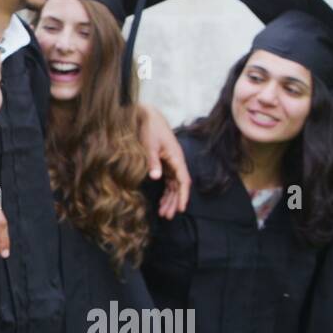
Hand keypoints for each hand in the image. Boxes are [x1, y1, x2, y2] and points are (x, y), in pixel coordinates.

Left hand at [138, 104, 190, 219]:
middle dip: (175, 202)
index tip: (181, 209)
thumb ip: (152, 161)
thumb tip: (155, 177)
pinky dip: (166, 192)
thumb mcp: (149, 144)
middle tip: (167, 216)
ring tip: (164, 213)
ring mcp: (171, 163)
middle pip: (179, 186)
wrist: (149, 116)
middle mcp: (177, 162)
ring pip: (174, 185)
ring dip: (170, 199)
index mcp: (176, 158)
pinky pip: (169, 181)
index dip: (182, 196)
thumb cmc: (150, 128)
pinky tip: (161, 202)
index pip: (183, 181)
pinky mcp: (165, 163)